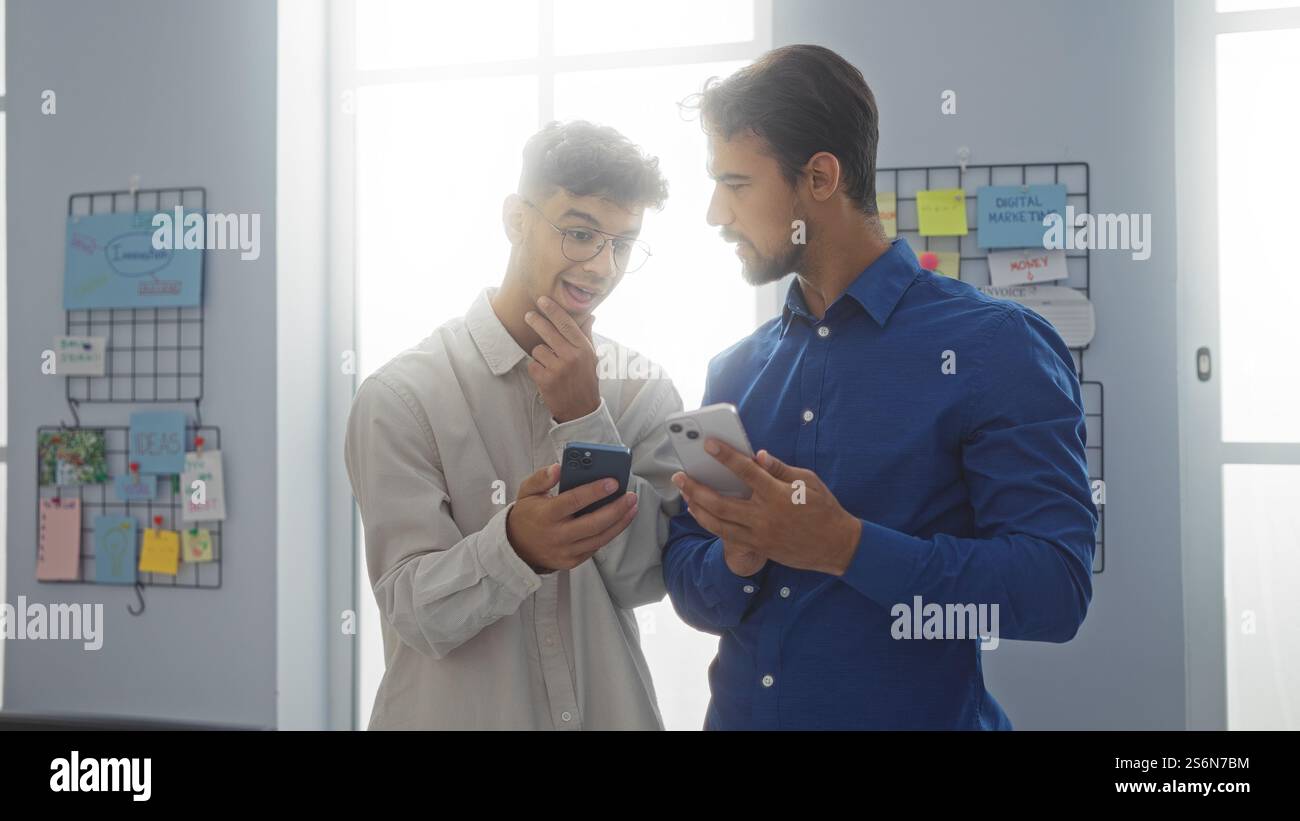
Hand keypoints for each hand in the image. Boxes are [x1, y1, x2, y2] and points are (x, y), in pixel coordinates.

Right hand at [506, 463, 638, 571]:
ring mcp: (565, 551)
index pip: (574, 501)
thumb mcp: (526, 491)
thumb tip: (558, 468)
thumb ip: (541, 478)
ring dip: (620, 522)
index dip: (595, 491)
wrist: (516, 547)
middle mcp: (556, 535)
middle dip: (616, 509)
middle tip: (631, 495)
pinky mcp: (571, 562)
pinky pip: (595, 547)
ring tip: (632, 507)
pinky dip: (609, 534)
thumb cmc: (527, 514)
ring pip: (599, 538)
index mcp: (546, 515)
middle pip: (593, 523)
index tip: (613, 481)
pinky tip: (620, 520)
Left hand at [525, 296, 599, 423]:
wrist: (581, 410)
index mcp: (583, 349)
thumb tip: (590, 316)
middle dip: (536, 321)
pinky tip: (545, 376)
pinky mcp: (546, 380)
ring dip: (540, 356)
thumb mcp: (592, 358)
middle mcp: (571, 356)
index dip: (553, 310)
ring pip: (538, 350)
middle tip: (528, 316)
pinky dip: (536, 369)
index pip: (566, 324)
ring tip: (549, 365)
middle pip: (548, 332)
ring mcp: (558, 369)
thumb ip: (587, 336)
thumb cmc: (586, 380)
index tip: (543, 300)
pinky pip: (532, 365)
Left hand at [671, 441, 862, 576]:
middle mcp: (765, 516)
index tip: (708, 444)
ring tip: (684, 493)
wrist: (836, 546)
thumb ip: (781, 469)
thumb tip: (758, 456)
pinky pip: (727, 536)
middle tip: (679, 475)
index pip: (746, 471)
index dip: (725, 456)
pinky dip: (710, 523)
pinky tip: (700, 512)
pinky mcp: (758, 547)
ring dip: (697, 507)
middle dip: (696, 487)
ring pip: (718, 523)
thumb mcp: (807, 481)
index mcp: (778, 495)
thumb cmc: (823, 508)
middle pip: (721, 501)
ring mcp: (759, 535)